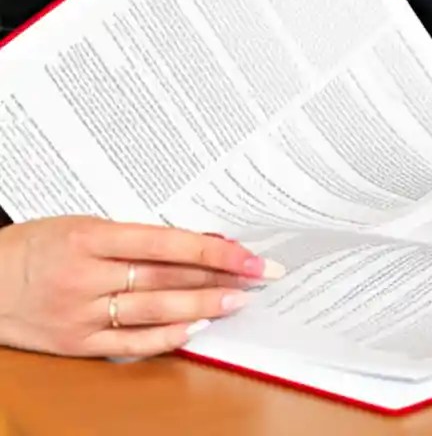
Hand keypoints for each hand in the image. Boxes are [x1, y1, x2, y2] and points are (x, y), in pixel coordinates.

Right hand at [0, 216, 282, 358]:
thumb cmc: (34, 248)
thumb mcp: (81, 226)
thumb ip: (134, 236)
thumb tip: (197, 241)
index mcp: (89, 238)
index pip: (168, 243)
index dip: (215, 249)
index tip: (249, 254)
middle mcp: (86, 277)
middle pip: (168, 277)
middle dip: (221, 276)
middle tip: (259, 275)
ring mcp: (81, 313)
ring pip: (156, 310)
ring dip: (204, 305)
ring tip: (238, 300)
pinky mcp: (76, 343)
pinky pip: (132, 344)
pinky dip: (168, 336)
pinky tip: (196, 327)